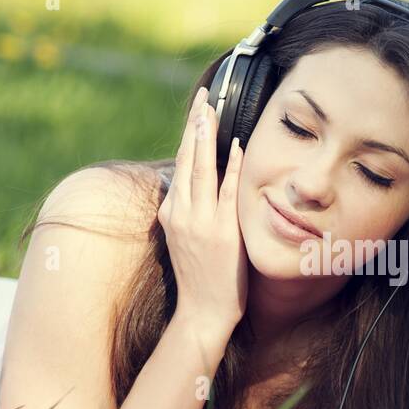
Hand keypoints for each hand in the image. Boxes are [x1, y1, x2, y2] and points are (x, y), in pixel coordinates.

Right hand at [158, 86, 247, 346]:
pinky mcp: (221, 231)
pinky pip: (228, 192)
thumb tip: (190, 188)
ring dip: (206, 137)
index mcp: (171, 212)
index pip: (180, 165)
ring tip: (211, 110)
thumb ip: (187, 212)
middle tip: (204, 96)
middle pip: (187, 158)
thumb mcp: (183, 239)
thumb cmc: (200, 278)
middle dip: (195, 124)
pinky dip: (232, 167)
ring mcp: (200, 221)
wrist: (202, 312)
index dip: (188, 136)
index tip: (196, 111)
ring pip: (201, 169)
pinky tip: (237, 146)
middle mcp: (181, 212)